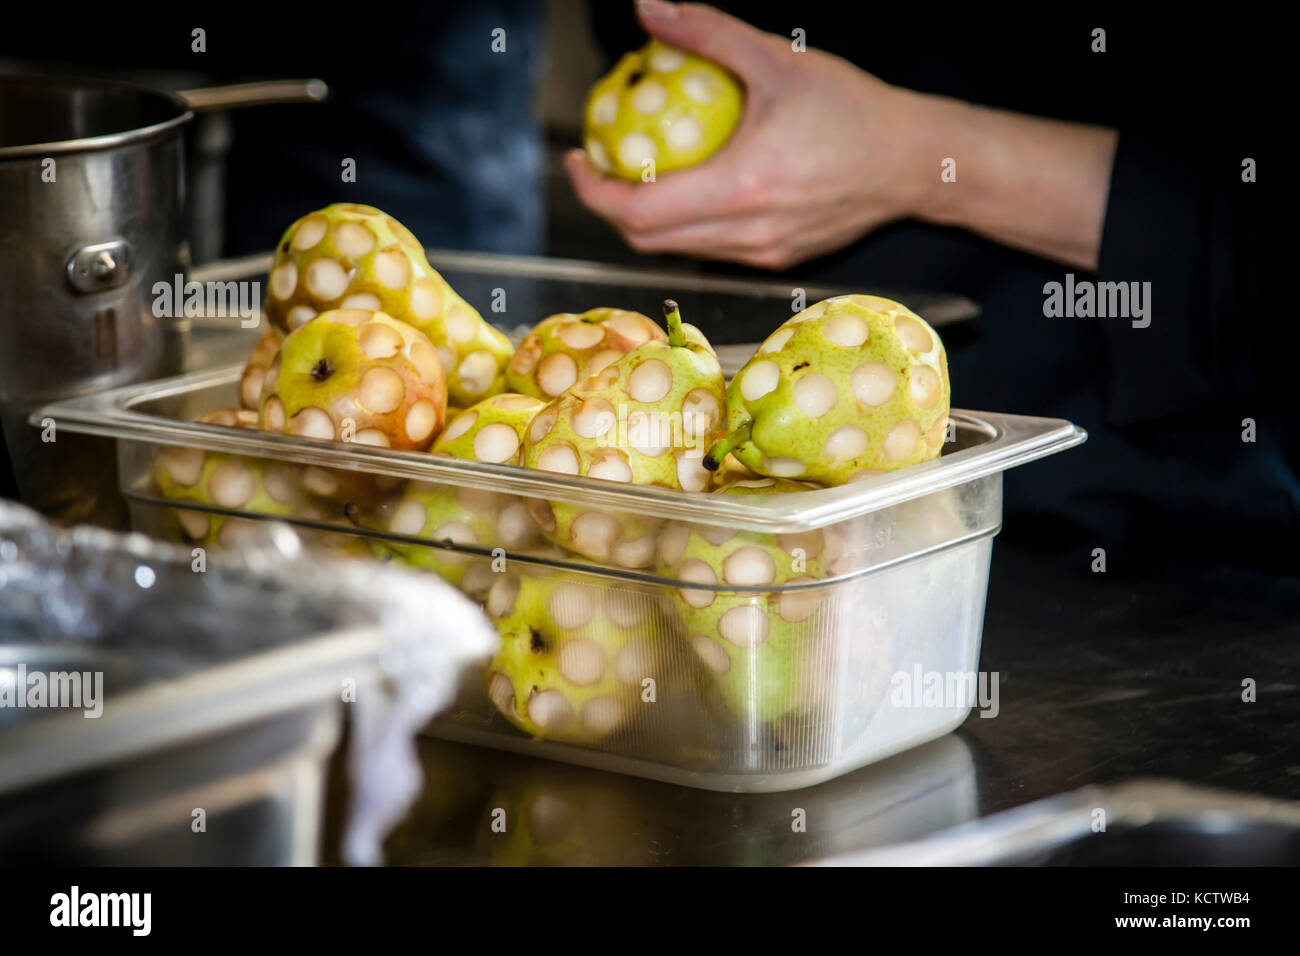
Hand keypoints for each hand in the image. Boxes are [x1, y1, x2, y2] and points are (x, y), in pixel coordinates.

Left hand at [568, 1, 1117, 271]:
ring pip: (676, 250)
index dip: (593, 192)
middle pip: (647, 241)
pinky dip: (685, 223)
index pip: (638, 212)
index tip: (580, 158)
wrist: (915, 163)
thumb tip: (647, 8)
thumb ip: (707, 32)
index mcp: (741, 190)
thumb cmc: (853, 110)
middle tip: (599, 165)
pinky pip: (709, 249)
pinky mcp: (776, 260)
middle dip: (608, 208)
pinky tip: (687, 187)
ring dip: (644, 219)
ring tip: (635, 174)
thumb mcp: (778, 59)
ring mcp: (761, 254)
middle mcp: (746, 234)